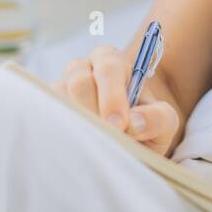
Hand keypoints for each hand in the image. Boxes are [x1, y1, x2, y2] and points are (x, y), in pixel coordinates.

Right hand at [53, 45, 183, 156]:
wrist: (126, 149)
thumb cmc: (144, 129)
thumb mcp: (164, 124)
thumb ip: (159, 118)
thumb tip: (134, 122)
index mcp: (112, 63)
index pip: (108, 67)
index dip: (112, 95)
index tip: (120, 124)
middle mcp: (83, 69)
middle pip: (79, 81)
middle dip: (95, 111)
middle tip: (109, 135)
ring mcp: (61, 89)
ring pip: (60, 99)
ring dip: (79, 123)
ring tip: (95, 143)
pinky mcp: (47, 109)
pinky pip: (47, 116)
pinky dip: (63, 132)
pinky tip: (77, 146)